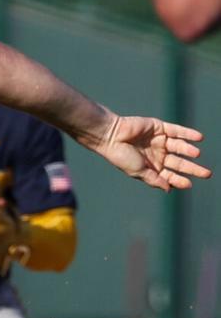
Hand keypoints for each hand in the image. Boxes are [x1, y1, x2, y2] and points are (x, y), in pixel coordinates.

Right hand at [93, 116, 208, 190]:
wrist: (110, 136)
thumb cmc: (121, 156)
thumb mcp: (138, 172)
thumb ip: (154, 180)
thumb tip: (168, 189)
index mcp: (151, 167)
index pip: (170, 175)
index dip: (180, 180)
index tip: (189, 184)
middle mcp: (157, 154)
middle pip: (179, 162)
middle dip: (192, 168)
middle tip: (207, 174)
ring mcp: (158, 141)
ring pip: (179, 147)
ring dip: (188, 150)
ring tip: (196, 153)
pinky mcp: (159, 128)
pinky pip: (177, 131)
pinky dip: (188, 134)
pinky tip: (199, 138)